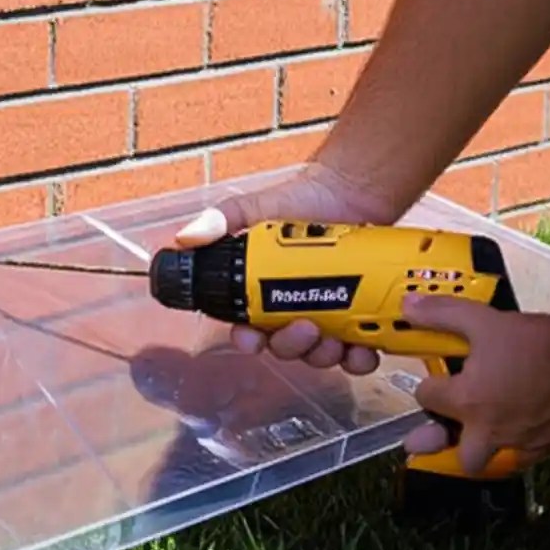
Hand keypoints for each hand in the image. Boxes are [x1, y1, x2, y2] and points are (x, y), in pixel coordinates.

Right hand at [173, 160, 411, 375]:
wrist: (352, 191)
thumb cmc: (301, 201)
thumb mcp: (253, 209)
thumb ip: (219, 222)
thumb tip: (185, 236)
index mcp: (263, 296)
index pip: (248, 330)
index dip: (248, 341)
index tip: (253, 338)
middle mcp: (292, 312)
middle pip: (285, 348)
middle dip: (292, 346)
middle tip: (306, 328)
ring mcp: (328, 318)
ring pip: (320, 354)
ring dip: (325, 356)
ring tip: (339, 340)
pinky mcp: (360, 318)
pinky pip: (357, 352)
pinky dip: (360, 358)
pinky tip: (364, 349)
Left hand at [399, 292, 549, 471]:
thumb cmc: (540, 343)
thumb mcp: (484, 321)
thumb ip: (442, 315)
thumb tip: (409, 308)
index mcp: (467, 401)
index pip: (426, 398)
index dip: (431, 385)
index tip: (439, 379)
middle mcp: (488, 431)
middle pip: (450, 451)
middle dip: (444, 440)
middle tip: (445, 426)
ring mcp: (517, 444)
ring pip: (483, 463)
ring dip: (474, 451)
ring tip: (475, 436)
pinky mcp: (544, 450)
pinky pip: (516, 462)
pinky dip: (508, 451)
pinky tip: (510, 433)